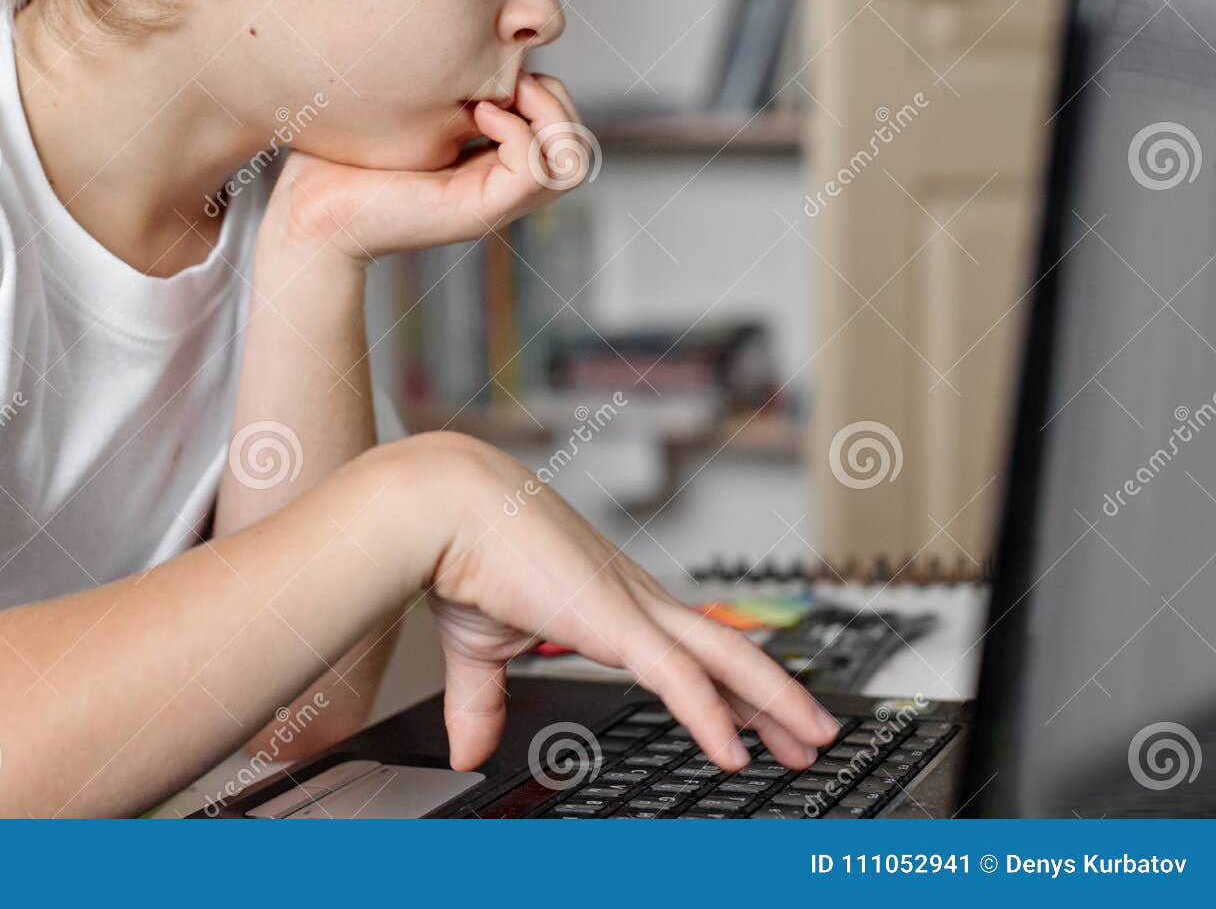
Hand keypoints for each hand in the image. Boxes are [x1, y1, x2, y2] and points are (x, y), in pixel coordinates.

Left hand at [267, 72, 594, 263]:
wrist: (309, 210)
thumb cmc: (344, 157)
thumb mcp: (409, 108)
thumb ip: (449, 87)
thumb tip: (477, 44)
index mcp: (491, 165)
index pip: (563, 129)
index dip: (546, 90)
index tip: (495, 72)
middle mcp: (501, 186)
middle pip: (580, 147)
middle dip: (558, 100)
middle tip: (509, 83)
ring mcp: (495, 202)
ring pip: (574, 161)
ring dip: (549, 116)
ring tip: (500, 98)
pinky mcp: (479, 211)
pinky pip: (537, 169)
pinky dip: (519, 131)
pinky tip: (477, 116)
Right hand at [421, 437, 841, 773]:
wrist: (444, 508)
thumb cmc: (462, 554)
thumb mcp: (482, 645)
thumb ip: (484, 701)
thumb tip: (470, 751)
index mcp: (610, 601)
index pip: (690, 648)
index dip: (730, 684)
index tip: (756, 718)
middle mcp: (635, 599)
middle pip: (728, 650)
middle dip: (775, 696)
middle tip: (814, 732)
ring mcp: (633, 606)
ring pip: (728, 656)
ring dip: (777, 699)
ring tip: (814, 737)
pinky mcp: (617, 621)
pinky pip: (680, 678)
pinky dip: (713, 716)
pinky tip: (735, 752)